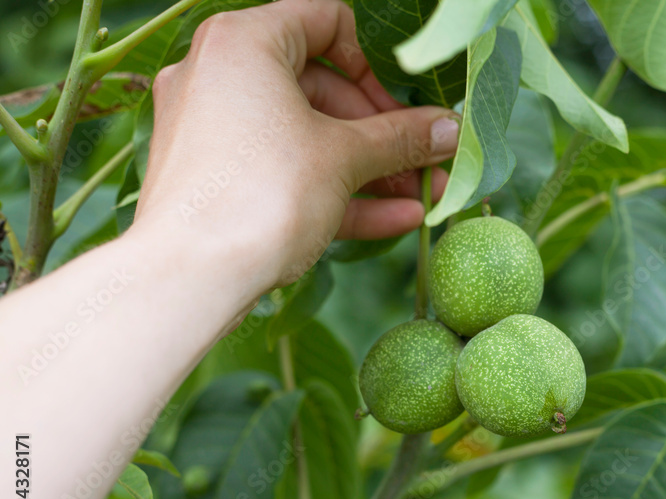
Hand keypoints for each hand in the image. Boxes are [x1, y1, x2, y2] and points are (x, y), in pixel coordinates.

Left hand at [133, 0, 458, 292]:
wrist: (188, 278)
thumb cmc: (263, 195)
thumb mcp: (345, 158)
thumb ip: (401, 138)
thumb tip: (450, 128)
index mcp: (244, 43)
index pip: (325, 22)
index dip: (374, 65)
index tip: (403, 110)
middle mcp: (219, 75)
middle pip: (322, 90)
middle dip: (385, 134)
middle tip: (429, 164)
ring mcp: (212, 130)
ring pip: (307, 138)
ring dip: (371, 169)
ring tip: (425, 198)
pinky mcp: (214, 180)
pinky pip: (283, 174)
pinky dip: (335, 192)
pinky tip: (396, 220)